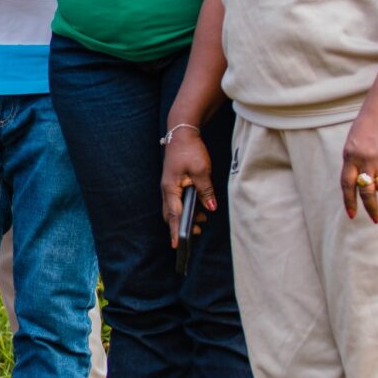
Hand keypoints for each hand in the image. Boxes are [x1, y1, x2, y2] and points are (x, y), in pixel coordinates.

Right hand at [160, 125, 217, 239]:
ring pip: (174, 207)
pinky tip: (199, 206)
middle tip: (196, 231)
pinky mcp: (174, 182)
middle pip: (170, 214)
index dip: (175, 230)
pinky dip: (186, 207)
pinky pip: (178, 200)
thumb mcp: (202, 171)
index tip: (177, 244)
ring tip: (202, 219)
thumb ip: (205, 191)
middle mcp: (167, 189)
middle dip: (181, 225)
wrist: (182, 133)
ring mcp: (169, 186)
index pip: (173, 214)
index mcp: (171, 188)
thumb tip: (210, 208)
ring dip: (186, 216)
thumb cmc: (190, 150)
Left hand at [341, 96, 377, 222]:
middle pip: (366, 191)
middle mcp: (364, 160)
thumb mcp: (353, 142)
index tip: (352, 215)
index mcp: (350, 156)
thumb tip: (360, 182)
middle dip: (371, 208)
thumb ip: (354, 161)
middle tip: (376, 219)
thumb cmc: (367, 124)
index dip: (349, 201)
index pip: (347, 185)